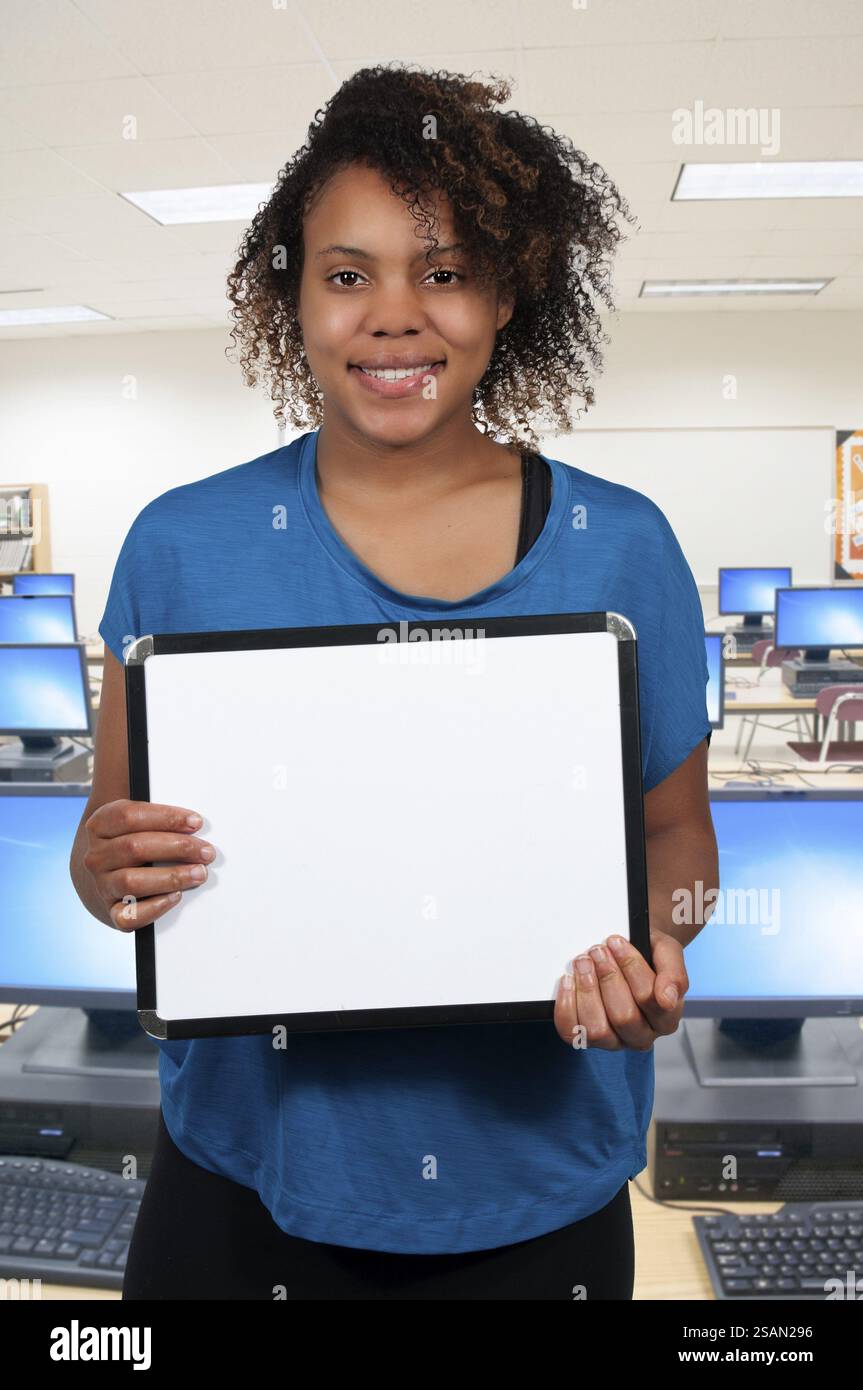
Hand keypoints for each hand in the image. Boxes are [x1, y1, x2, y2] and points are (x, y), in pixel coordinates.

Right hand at [83, 799, 216, 931]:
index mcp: (100, 825)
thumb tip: (190, 814)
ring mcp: (102, 885)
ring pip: (131, 881)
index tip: (196, 822)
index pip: (128, 816)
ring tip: (199, 873)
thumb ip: (155, 808)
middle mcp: (96, 856)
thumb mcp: (134, 818)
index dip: (165, 817)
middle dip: (177, 848)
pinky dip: (154, 908)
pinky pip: (128, 916)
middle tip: (206, 851)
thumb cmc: (131, 841)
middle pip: (134, 847)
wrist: (105, 875)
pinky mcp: (112, 911)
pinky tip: (176, 896)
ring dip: (171, 877)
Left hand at [553, 928, 687, 1049]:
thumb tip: (667, 999)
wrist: (631, 953)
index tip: (616, 942)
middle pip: (624, 1016)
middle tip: (597, 950)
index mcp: (667, 1019)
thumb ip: (674, 974)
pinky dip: (566, 1005)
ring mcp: (615, 1041)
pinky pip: (572, 1032)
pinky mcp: (588, 1039)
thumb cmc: (649, 954)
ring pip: (598, 1029)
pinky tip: (568, 980)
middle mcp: (643, 1036)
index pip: (650, 999)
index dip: (630, 968)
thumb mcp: (668, 952)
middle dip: (607, 977)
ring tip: (583, 962)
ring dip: (587, 991)